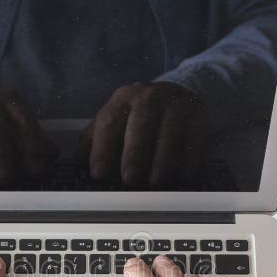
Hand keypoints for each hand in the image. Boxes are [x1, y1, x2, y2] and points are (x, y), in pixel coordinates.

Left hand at [77, 82, 205, 185]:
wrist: (176, 94)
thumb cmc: (138, 116)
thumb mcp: (115, 120)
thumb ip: (94, 140)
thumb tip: (78, 165)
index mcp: (123, 98)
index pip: (109, 122)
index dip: (102, 149)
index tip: (98, 174)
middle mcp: (149, 96)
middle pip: (141, 123)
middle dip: (134, 153)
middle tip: (129, 179)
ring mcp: (176, 103)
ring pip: (170, 131)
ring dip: (162, 159)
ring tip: (155, 181)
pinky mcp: (198, 113)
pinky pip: (194, 137)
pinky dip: (188, 158)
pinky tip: (181, 175)